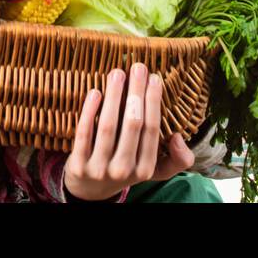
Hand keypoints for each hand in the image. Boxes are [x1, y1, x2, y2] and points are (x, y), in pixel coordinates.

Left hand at [63, 64, 195, 201]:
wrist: (90, 190)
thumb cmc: (126, 169)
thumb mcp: (154, 170)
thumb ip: (178, 159)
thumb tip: (180, 137)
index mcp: (146, 169)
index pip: (151, 130)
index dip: (153, 102)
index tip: (154, 77)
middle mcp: (124, 170)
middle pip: (132, 125)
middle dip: (137, 92)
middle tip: (138, 67)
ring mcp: (99, 168)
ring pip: (108, 126)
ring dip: (114, 96)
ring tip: (117, 73)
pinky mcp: (78, 164)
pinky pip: (84, 133)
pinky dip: (89, 111)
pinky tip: (95, 92)